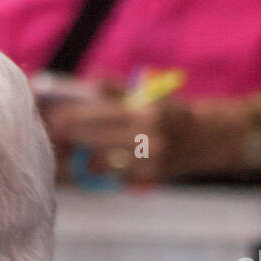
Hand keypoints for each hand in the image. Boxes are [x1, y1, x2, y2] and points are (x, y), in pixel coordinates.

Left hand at [41, 94, 237, 183]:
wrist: (210, 139)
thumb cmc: (173, 112)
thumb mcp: (150, 94)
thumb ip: (116, 90)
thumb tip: (88, 81)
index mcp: (149, 114)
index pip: (103, 115)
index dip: (76, 118)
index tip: (54, 117)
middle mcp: (150, 140)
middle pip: (98, 142)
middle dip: (73, 138)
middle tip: (50, 134)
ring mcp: (150, 163)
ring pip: (103, 164)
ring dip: (79, 158)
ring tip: (59, 153)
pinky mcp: (150, 180)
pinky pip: (115, 177)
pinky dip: (97, 171)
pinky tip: (80, 167)